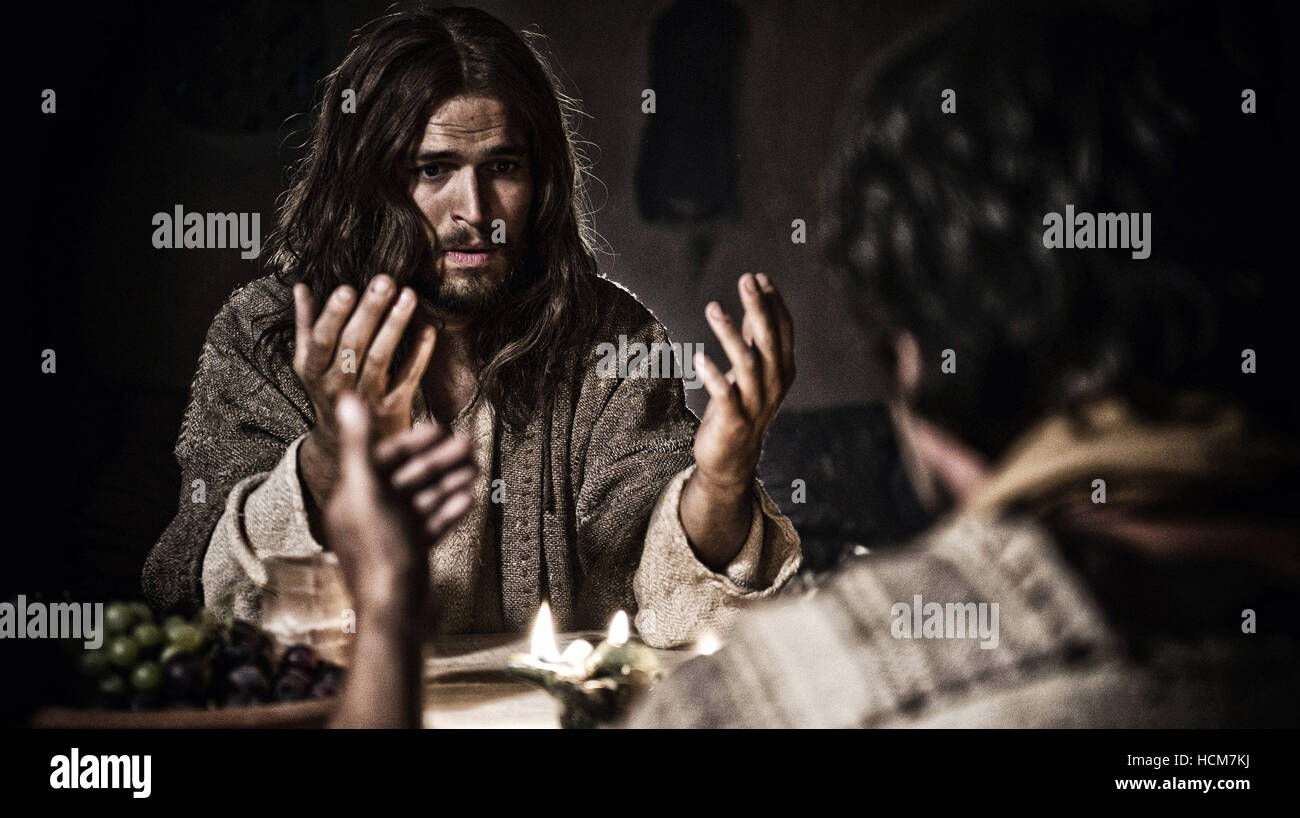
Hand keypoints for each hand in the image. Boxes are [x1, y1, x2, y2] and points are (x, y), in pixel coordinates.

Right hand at [293, 276, 436, 503]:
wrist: (351, 447)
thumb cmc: (331, 392)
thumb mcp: (310, 365)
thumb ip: (306, 327)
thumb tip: (301, 287)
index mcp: (313, 372)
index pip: (321, 341)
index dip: (334, 315)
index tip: (348, 288)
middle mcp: (336, 387)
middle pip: (353, 346)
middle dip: (370, 311)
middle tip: (386, 281)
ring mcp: (366, 400)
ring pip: (380, 359)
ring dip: (395, 325)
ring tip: (409, 295)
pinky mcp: (393, 410)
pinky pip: (407, 378)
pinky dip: (419, 353)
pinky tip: (428, 329)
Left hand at [323, 393, 475, 612]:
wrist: (394, 611)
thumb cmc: (378, 554)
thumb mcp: (367, 491)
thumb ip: (359, 444)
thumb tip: (346, 399)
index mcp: (353, 496)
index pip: (384, 458)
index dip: (412, 442)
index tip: (439, 430)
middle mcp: (370, 512)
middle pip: (407, 476)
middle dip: (438, 460)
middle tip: (468, 446)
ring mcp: (391, 533)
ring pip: (423, 498)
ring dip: (448, 481)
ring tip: (474, 468)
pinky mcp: (410, 552)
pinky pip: (431, 524)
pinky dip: (448, 510)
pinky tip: (468, 499)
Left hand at [692, 273, 795, 491]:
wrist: (732, 459)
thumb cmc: (740, 407)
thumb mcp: (751, 370)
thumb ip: (755, 338)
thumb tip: (758, 300)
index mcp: (782, 369)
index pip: (783, 329)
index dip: (773, 303)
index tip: (759, 276)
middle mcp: (774, 384)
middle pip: (768, 340)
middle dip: (758, 308)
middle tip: (746, 280)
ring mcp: (755, 403)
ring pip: (747, 363)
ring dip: (730, 334)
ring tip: (713, 308)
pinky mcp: (734, 420)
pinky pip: (724, 394)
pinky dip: (713, 375)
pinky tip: (698, 357)